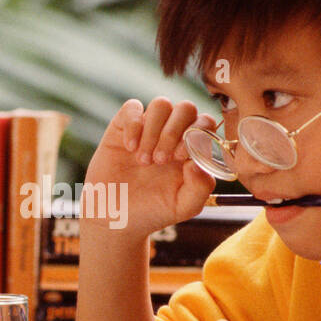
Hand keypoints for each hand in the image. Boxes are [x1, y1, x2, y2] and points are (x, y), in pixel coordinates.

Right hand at [82, 97, 215, 240]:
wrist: (115, 216)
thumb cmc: (152, 210)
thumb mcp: (183, 206)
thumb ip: (201, 187)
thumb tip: (198, 162)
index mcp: (191, 148)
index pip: (205, 123)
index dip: (196, 135)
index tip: (180, 159)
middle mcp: (172, 134)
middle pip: (186, 108)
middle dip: (174, 132)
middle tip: (161, 160)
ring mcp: (148, 129)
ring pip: (161, 104)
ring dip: (154, 131)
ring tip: (144, 160)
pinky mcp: (123, 127)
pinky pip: (132, 107)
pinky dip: (133, 125)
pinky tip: (129, 148)